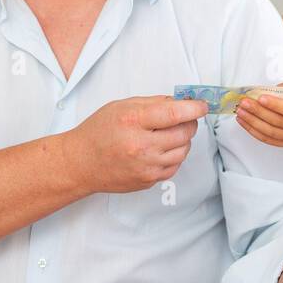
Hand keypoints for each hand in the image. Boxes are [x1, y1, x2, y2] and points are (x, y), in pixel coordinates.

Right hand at [63, 95, 206, 193]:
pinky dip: (174, 155)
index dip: (194, 108)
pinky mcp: (148, 180)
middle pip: (184, 132)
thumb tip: (182, 101)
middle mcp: (140, 145)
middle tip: (183, 118)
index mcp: (133, 121)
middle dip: (189, 122)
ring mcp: (146, 166)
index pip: (174, 113)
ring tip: (167, 134)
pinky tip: (160, 149)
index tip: (202, 105)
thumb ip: (154, 103)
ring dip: (183, 140)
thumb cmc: (99, 132)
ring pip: (183, 150)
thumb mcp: (122, 106)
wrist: (81, 163)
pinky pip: (175, 165)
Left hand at [235, 80, 282, 147]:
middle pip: (279, 122)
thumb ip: (277, 92)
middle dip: (258, 112)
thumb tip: (254, 95)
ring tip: (241, 112)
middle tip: (244, 103)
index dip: (274, 105)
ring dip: (253, 122)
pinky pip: (269, 139)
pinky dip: (255, 131)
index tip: (259, 98)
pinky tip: (246, 122)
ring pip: (271, 133)